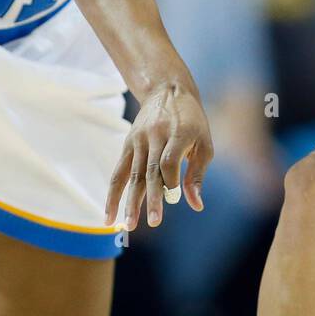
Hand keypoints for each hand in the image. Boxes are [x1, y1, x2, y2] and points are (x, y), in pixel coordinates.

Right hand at [104, 78, 212, 229]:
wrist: (167, 91)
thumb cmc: (192, 121)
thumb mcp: (204, 143)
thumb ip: (197, 174)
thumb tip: (196, 206)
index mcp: (178, 132)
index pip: (169, 161)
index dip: (170, 181)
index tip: (173, 197)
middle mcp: (155, 135)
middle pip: (150, 171)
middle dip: (151, 199)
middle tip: (153, 223)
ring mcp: (139, 139)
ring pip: (133, 174)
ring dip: (129, 201)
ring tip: (127, 225)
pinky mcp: (128, 144)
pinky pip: (119, 172)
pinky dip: (113, 194)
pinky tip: (110, 215)